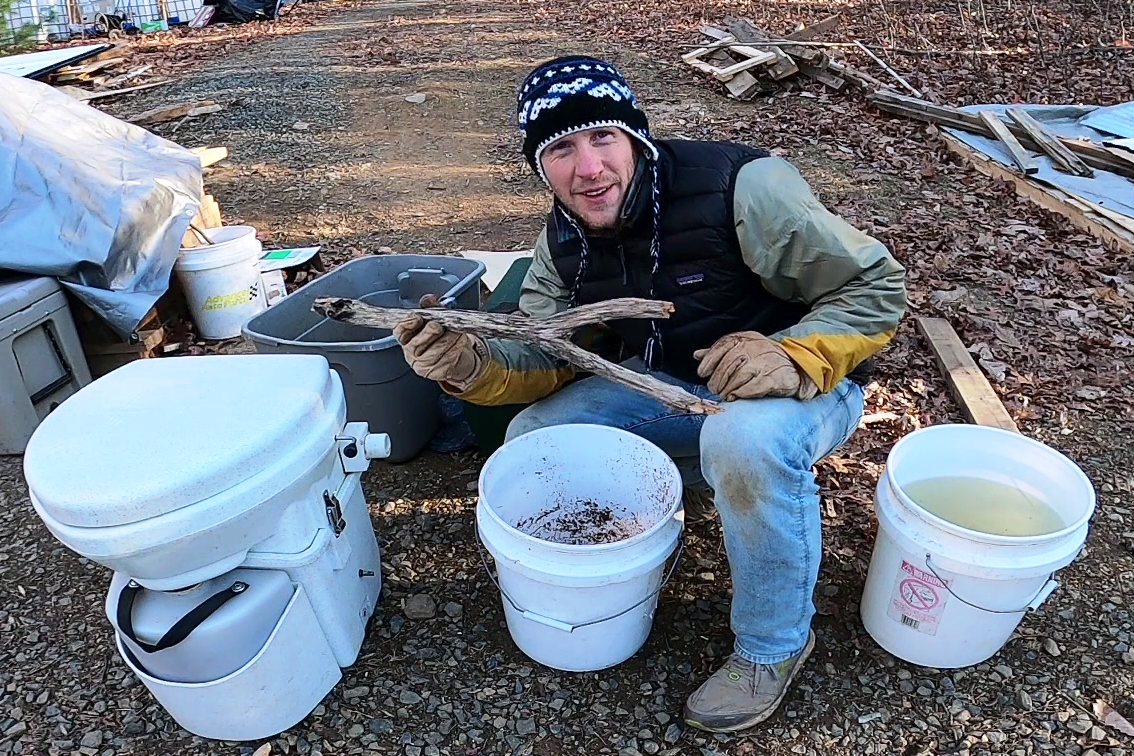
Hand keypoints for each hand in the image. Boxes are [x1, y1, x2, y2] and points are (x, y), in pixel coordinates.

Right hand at [393, 315, 486, 391]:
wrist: (457, 356)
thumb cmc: (442, 337)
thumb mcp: (436, 319)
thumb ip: (431, 308)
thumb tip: (428, 299)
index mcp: (407, 339)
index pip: (400, 332)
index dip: (406, 324)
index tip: (417, 317)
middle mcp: (412, 353)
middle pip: (417, 343)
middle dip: (430, 332)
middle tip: (439, 326)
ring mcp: (424, 365)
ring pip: (434, 351)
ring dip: (447, 339)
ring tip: (456, 332)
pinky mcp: (437, 372)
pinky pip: (447, 359)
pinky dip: (456, 348)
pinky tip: (460, 342)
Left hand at [693, 332, 816, 400]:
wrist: (796, 368)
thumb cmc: (764, 360)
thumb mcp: (743, 350)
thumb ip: (719, 352)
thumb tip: (697, 355)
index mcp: (746, 339)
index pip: (722, 346)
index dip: (709, 361)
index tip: (703, 373)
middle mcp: (756, 347)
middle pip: (728, 364)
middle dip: (718, 379)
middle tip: (715, 390)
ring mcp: (766, 362)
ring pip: (738, 377)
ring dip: (728, 389)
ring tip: (725, 394)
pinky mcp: (775, 378)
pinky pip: (753, 387)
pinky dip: (742, 393)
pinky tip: (736, 396)